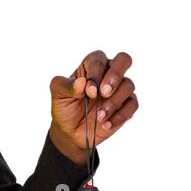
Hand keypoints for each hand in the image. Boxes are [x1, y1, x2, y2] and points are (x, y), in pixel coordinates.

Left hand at [48, 50, 137, 164]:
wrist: (70, 131)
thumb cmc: (65, 107)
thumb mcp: (58, 94)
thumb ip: (66, 85)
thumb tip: (83, 82)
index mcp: (91, 65)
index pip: (99, 59)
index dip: (96, 74)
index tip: (89, 91)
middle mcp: (108, 73)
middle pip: (123, 60)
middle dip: (115, 75)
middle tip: (104, 93)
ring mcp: (119, 89)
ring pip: (128, 85)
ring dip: (114, 102)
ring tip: (99, 117)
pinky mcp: (126, 105)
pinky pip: (132, 105)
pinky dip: (120, 115)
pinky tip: (106, 124)